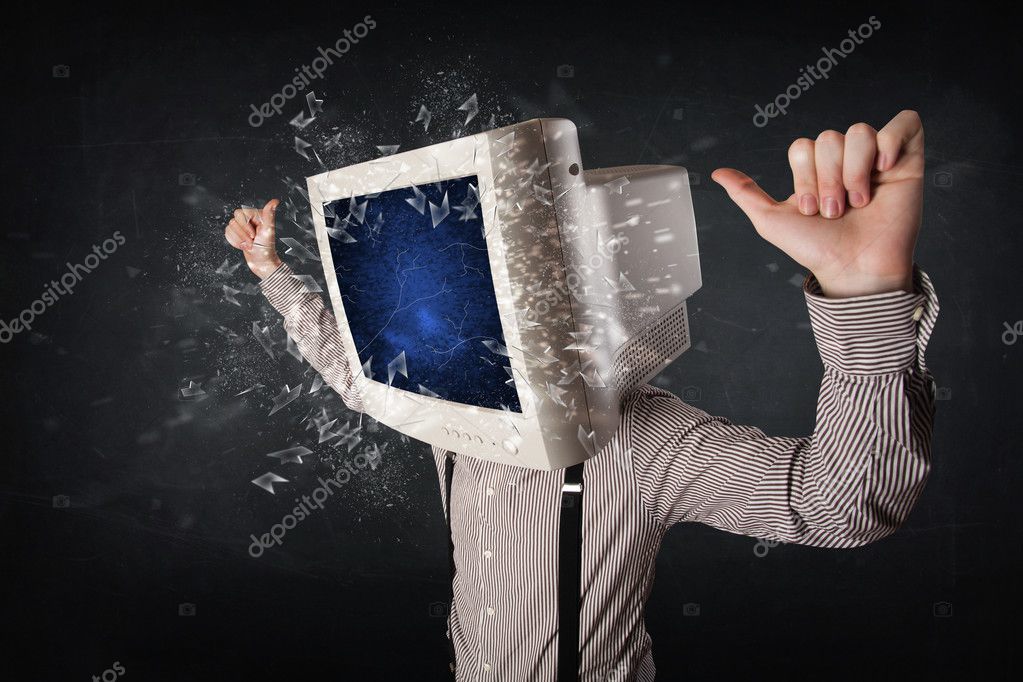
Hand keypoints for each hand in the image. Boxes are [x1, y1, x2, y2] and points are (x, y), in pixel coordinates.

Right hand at [224, 199, 281, 278]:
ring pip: (229, 228)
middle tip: (252, 241)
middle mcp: (249, 219)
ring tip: (249, 245)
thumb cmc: (266, 248)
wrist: (261, 262)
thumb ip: (268, 215)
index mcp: (257, 215)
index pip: (239, 213)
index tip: (254, 235)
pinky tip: (243, 246)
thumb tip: (275, 201)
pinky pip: (227, 233)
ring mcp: (243, 227)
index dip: (244, 226)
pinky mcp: (238, 234)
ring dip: (239, 240)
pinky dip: (234, 242)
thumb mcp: (268, 230)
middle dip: (242, 235)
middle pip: (233, 221)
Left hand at [712, 110, 923, 297]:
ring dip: (853, 171)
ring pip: (859, 132)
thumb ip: (746, 193)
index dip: (804, 176)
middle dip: (827, 180)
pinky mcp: (908, 160)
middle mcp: (846, 161)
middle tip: (836, 211)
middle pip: (829, 138)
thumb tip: (717, 172)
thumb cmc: (818, 249)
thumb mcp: (771, 221)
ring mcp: (878, 159)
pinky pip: (904, 124)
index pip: (803, 146)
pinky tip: (885, 168)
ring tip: (859, 202)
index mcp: (817, 171)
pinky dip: (891, 140)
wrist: (854, 267)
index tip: (812, 211)